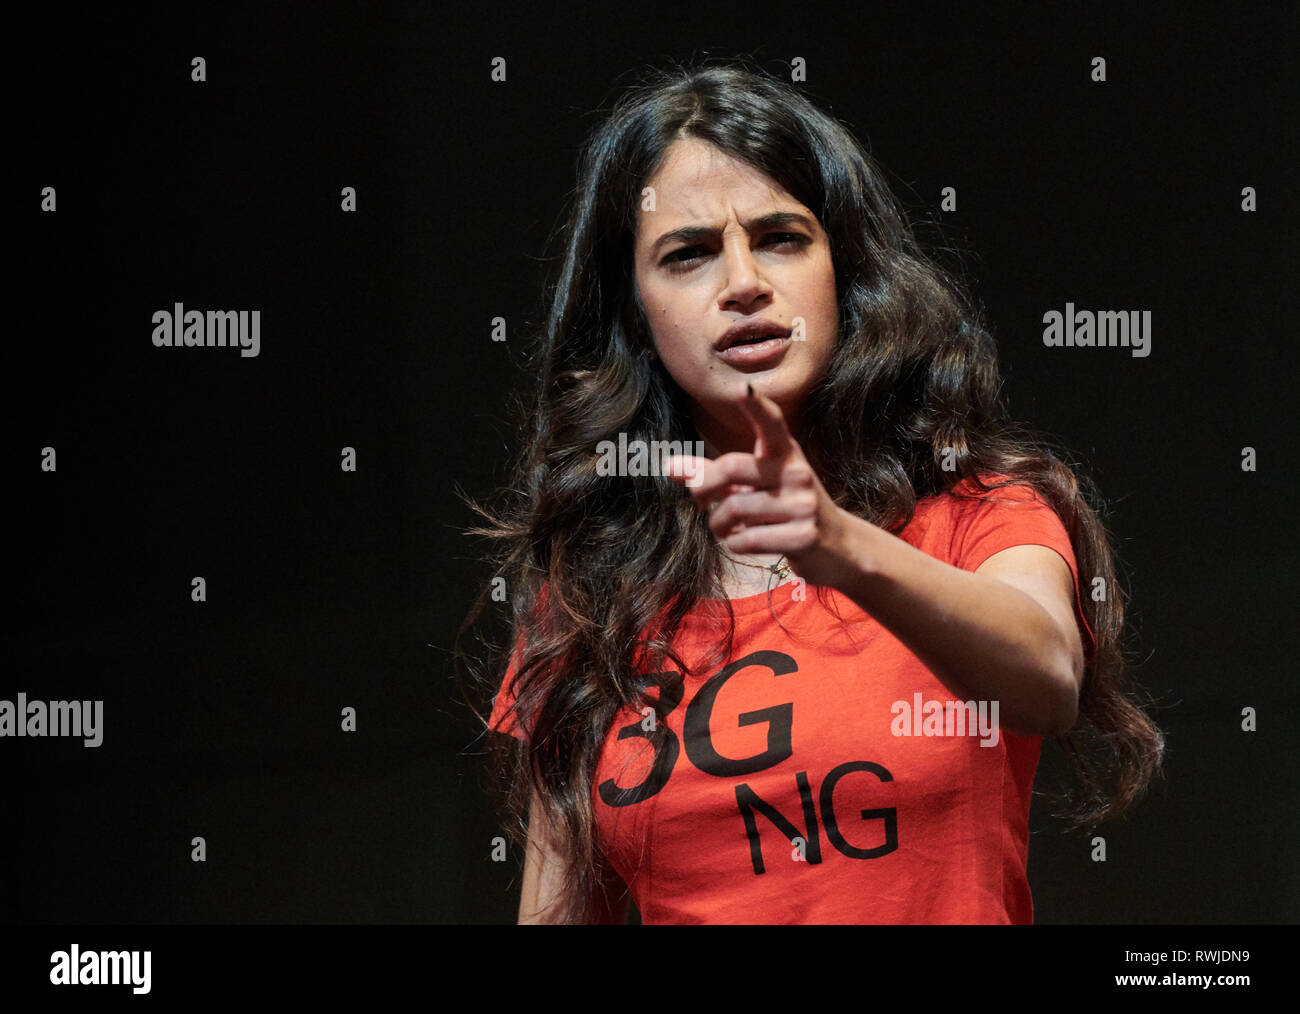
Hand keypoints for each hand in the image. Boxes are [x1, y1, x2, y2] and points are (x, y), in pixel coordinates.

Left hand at [662, 384, 859, 590]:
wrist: (835, 545)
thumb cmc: (785, 505)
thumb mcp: (756, 483)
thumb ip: (713, 473)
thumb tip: (669, 466)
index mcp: (785, 452)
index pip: (771, 423)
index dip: (757, 407)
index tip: (743, 388)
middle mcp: (797, 472)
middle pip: (731, 468)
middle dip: (702, 487)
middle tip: (699, 500)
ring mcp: (803, 504)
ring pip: (733, 509)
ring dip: (717, 524)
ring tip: (723, 527)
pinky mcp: (803, 536)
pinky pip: (746, 540)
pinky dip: (734, 544)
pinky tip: (742, 541)